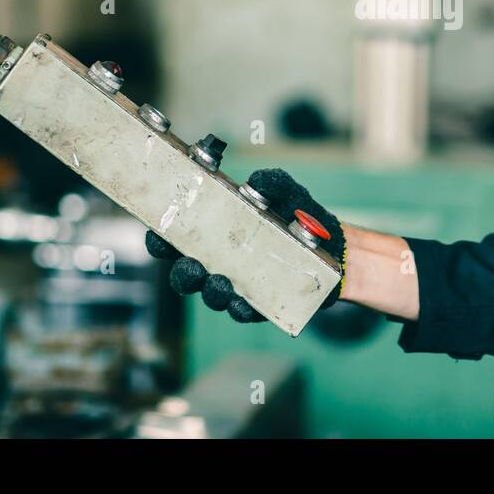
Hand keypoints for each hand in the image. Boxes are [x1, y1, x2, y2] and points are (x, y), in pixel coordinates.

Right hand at [144, 167, 345, 322]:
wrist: (335, 246)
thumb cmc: (301, 214)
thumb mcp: (287, 191)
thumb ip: (272, 182)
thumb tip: (255, 184)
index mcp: (214, 229)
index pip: (177, 236)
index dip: (161, 238)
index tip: (158, 235)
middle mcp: (219, 259)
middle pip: (185, 271)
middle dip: (182, 272)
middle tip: (191, 265)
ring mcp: (236, 282)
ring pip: (211, 294)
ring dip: (210, 291)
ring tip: (220, 282)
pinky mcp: (258, 303)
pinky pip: (243, 310)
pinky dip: (240, 307)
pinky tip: (242, 301)